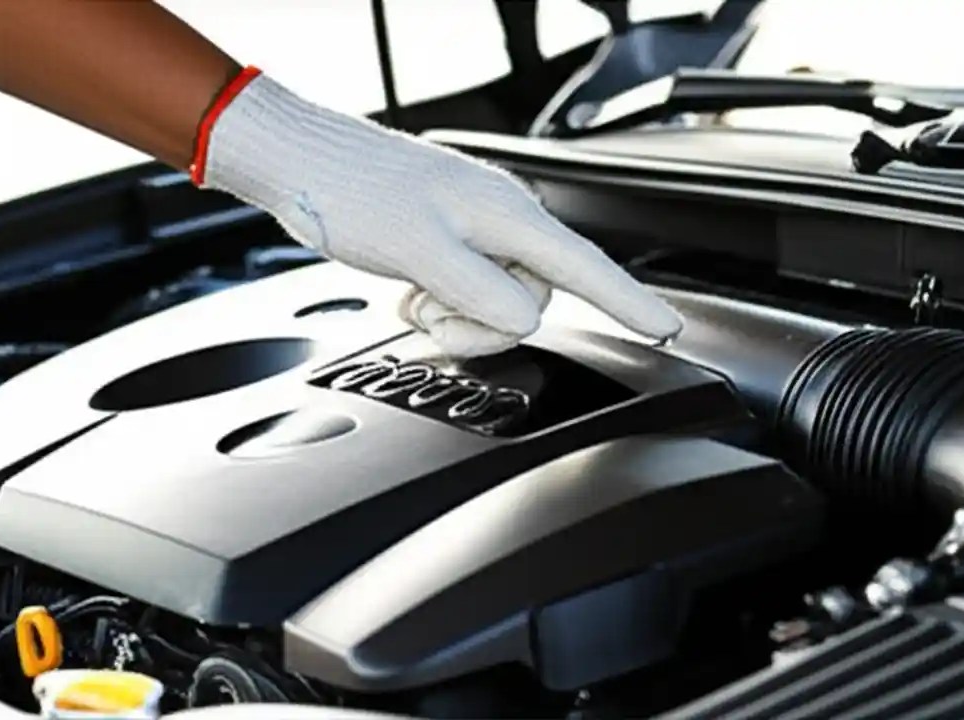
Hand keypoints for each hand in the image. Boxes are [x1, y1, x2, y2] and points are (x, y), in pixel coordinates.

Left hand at [199, 71, 683, 355]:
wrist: (298, 161)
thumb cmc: (352, 191)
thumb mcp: (422, 253)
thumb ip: (482, 292)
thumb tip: (525, 319)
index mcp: (506, 215)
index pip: (584, 268)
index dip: (627, 303)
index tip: (665, 327)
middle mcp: (497, 218)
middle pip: (531, 299)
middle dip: (484, 322)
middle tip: (432, 311)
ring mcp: (469, 227)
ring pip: (496, 298)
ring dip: (455, 311)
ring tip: (412, 291)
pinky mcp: (443, 237)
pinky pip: (464, 287)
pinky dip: (438, 300)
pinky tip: (407, 285)